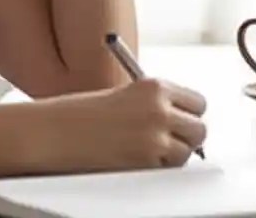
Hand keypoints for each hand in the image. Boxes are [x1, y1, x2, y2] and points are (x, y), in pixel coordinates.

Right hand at [41, 79, 207, 171]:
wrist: (56, 132)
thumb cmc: (83, 115)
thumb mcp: (127, 96)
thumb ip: (157, 105)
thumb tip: (183, 122)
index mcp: (155, 86)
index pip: (198, 102)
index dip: (189, 114)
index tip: (182, 121)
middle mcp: (160, 108)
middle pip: (200, 129)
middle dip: (187, 137)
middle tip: (170, 141)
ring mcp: (155, 136)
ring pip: (187, 152)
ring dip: (174, 155)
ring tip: (147, 151)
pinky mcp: (146, 161)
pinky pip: (168, 169)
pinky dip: (158, 168)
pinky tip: (137, 160)